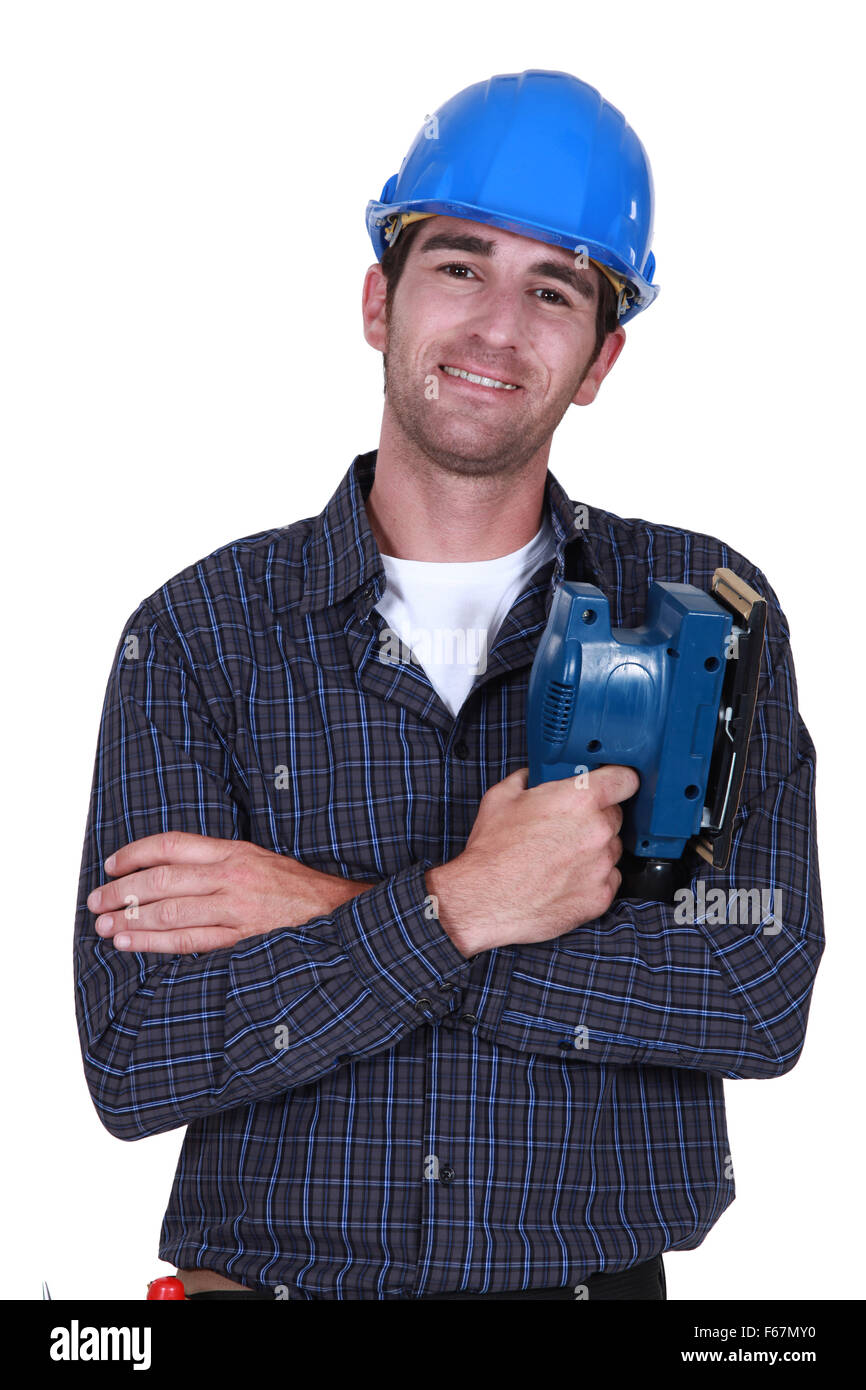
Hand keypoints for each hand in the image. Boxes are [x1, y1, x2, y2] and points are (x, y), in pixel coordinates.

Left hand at [86, 831, 372, 953]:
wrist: (344, 913)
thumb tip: (170, 870)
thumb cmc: (299, 889)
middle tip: (96, 901)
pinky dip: (154, 942)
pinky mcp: (242, 937)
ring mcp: (237, 908)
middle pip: (162, 879)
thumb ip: (220, 860)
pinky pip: (189, 941)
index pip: (173, 845)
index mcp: (235, 850)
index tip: (111, 865)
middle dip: (122, 890)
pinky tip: (131, 943)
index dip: (136, 853)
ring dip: (131, 918)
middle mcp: (232, 875)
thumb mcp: (260, 859)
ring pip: (170, 911)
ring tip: (104, 926)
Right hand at [426, 765, 638, 955]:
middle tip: (568, 827)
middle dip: (596, 818)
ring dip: (595, 850)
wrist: (484, 899)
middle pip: (616, 816)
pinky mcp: (600, 897)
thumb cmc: (492, 852)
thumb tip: (531, 776)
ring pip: (612, 849)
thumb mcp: (501, 798)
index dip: (619, 780)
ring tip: (561, 857)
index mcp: (579, 800)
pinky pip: (607, 880)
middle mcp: (598, 831)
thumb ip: (526, 779)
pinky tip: (565, 878)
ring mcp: (602, 866)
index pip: (625, 780)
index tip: (616, 785)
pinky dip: (592, 879)